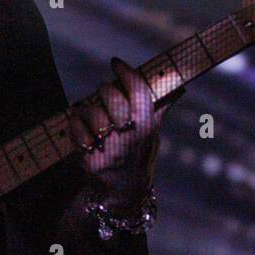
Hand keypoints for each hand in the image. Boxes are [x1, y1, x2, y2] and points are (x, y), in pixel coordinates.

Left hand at [66, 57, 181, 209]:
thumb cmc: (138, 154)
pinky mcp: (90, 160)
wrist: (124, 190)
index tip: (117, 63)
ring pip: (91, 111)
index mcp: (147, 127)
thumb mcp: (152, 133)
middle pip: (112, 96)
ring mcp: (109, 149)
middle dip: (106, 90)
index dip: (126, 73)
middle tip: (105, 93)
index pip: (138, 91)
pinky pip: (76, 128)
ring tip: (93, 116)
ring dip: (89, 109)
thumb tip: (178, 87)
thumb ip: (159, 109)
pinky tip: (82, 128)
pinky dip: (76, 123)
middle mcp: (129, 137)